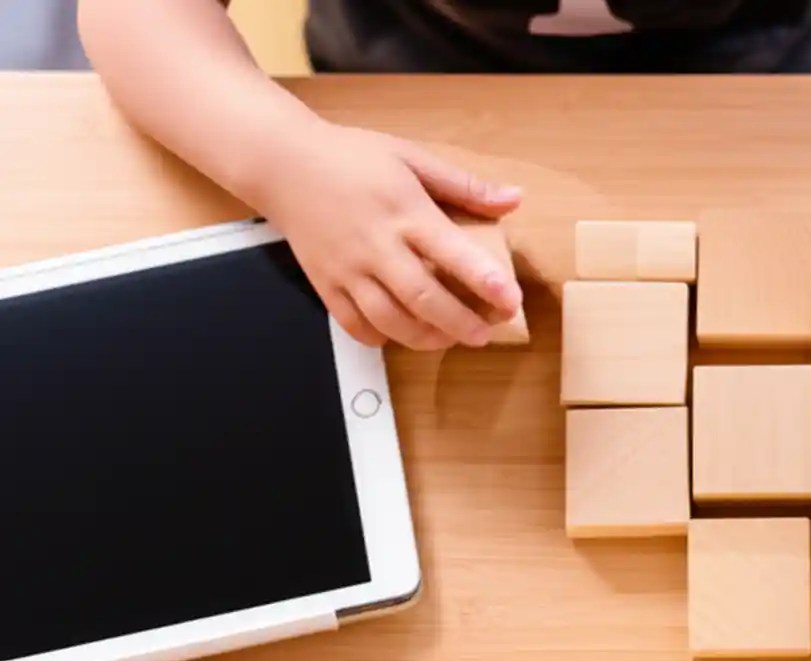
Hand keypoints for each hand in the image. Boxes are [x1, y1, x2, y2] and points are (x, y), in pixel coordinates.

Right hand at [248, 121, 523, 350]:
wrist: (282, 164)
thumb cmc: (350, 157)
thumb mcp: (412, 157)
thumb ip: (464, 184)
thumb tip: (513, 199)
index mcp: (404, 210)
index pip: (452, 252)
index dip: (485, 280)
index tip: (511, 299)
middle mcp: (376, 245)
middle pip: (423, 298)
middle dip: (460, 323)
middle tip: (485, 333)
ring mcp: (348, 269)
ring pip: (389, 319)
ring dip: (425, 338)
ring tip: (449, 340)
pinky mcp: (325, 283)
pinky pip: (353, 324)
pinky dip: (380, 337)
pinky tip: (402, 334)